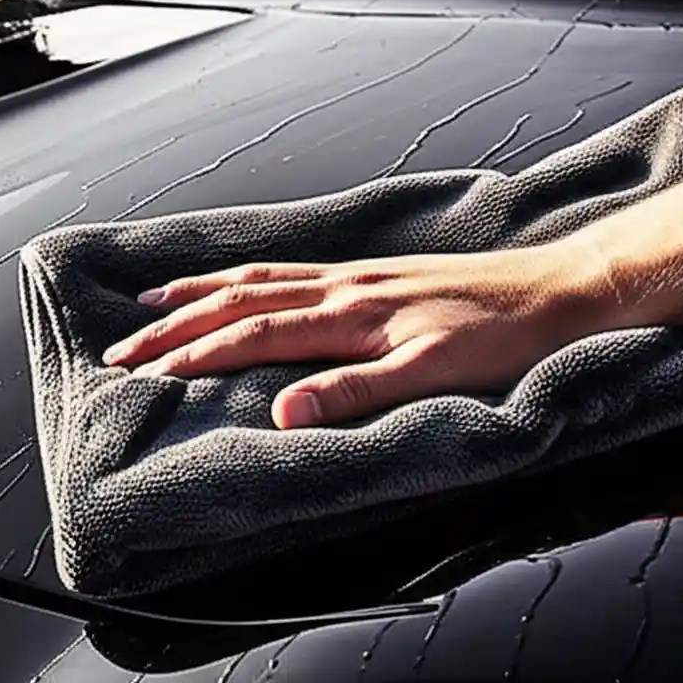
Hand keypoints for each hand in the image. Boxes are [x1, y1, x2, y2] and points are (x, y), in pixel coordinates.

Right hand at [102, 247, 617, 428]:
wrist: (558, 292)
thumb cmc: (503, 338)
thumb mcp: (433, 374)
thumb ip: (354, 392)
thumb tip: (283, 411)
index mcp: (351, 316)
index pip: (253, 333)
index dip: (195, 353)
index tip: (146, 371)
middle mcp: (344, 288)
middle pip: (241, 300)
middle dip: (178, 324)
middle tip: (125, 345)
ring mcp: (357, 277)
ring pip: (261, 278)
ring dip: (203, 291)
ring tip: (157, 301)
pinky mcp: (375, 276)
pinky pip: (291, 271)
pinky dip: (248, 277)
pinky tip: (243, 283)